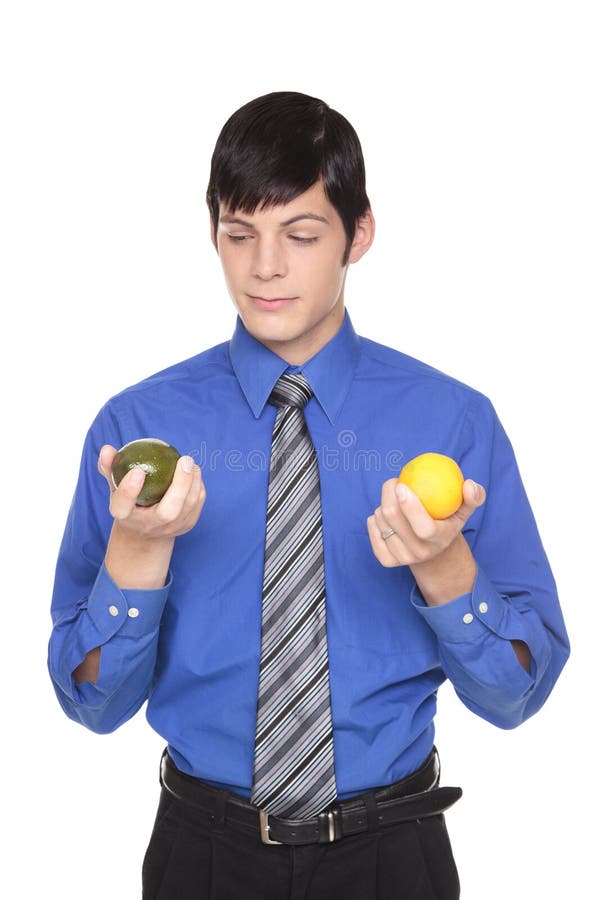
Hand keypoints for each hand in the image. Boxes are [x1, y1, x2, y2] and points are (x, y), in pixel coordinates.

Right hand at [98, 444, 205, 541]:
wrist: (145, 534)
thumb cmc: (128, 503)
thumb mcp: (115, 487)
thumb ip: (110, 468)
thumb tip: (107, 449)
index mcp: (125, 517)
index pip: (123, 506)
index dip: (128, 490)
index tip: (138, 471)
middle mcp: (149, 527)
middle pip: (168, 512)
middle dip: (180, 484)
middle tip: (184, 459)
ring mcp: (170, 529)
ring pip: (188, 506)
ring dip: (193, 481)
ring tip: (189, 462)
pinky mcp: (187, 526)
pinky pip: (197, 503)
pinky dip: (197, 486)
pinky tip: (193, 472)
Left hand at [366, 477, 484, 568]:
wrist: (434, 552)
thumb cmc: (448, 522)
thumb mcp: (464, 510)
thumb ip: (473, 497)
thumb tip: (468, 484)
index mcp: (439, 540)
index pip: (423, 527)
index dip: (409, 506)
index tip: (402, 485)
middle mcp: (419, 552)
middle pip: (393, 517)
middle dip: (388, 492)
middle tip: (394, 482)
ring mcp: (401, 558)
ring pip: (381, 519)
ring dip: (384, 504)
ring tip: (395, 501)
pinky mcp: (386, 560)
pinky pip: (372, 528)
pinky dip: (375, 517)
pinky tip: (385, 515)